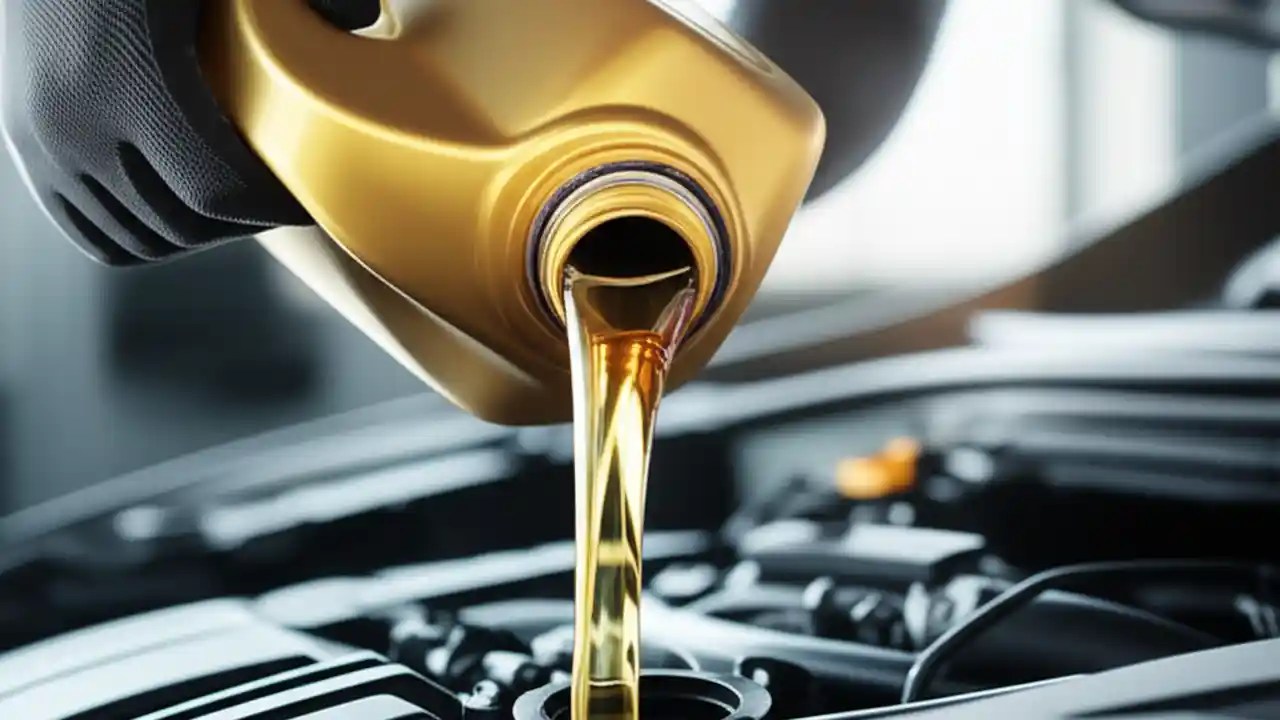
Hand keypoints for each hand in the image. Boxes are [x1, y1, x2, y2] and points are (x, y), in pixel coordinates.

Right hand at [1, 0, 377, 265]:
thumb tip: (364, 20)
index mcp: (132, 78)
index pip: (218, 192)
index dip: (274, 209)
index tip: (310, 196)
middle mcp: (76, 122)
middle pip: (184, 225)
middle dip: (244, 223)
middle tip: (281, 199)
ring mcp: (42, 142)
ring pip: (138, 238)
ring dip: (198, 233)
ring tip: (237, 204)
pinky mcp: (23, 148)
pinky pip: (91, 231)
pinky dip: (142, 234)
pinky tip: (182, 207)